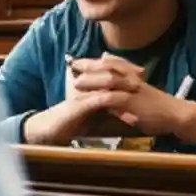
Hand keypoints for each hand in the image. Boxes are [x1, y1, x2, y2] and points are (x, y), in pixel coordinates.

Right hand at [22, 57, 138, 145]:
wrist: (52, 129)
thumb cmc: (72, 120)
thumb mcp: (92, 107)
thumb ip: (104, 101)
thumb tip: (121, 100)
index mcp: (87, 81)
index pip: (108, 67)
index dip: (124, 66)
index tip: (142, 71)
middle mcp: (85, 83)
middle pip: (108, 69)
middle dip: (127, 71)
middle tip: (143, 74)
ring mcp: (82, 92)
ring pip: (106, 81)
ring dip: (123, 82)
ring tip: (138, 86)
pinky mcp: (80, 104)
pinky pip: (101, 98)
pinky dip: (115, 98)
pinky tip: (126, 100)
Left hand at [70, 54, 195, 142]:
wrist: (177, 115)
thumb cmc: (158, 106)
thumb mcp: (141, 91)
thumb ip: (124, 85)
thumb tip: (109, 85)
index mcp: (134, 76)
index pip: (112, 63)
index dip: (95, 61)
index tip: (79, 60)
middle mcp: (132, 79)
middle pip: (108, 67)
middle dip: (89, 65)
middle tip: (73, 64)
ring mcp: (132, 90)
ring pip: (108, 80)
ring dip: (92, 80)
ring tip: (76, 82)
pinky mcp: (133, 102)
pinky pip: (112, 98)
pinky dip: (99, 97)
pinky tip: (89, 99)